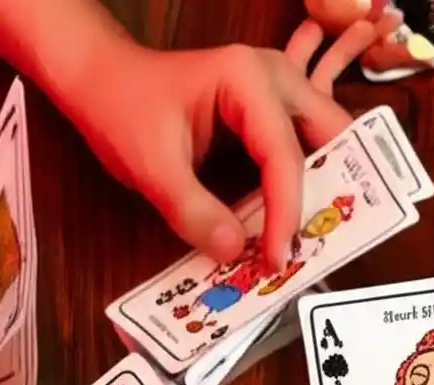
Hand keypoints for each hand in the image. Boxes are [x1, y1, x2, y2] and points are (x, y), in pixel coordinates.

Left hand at [60, 22, 388, 267]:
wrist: (101, 80)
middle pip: (329, 133)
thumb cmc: (122, 109)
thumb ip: (191, 210)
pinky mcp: (271, 108)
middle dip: (332, 188)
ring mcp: (277, 88)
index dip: (286, 211)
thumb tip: (236, 252)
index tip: (277, 258)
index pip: (283, 154)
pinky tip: (296, 218)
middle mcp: (273, 76)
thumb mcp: (150, 164)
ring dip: (324, 184)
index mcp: (246, 78)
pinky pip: (303, 144)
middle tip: (325, 242)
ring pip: (325, 137)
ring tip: (318, 234)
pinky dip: (303, 181)